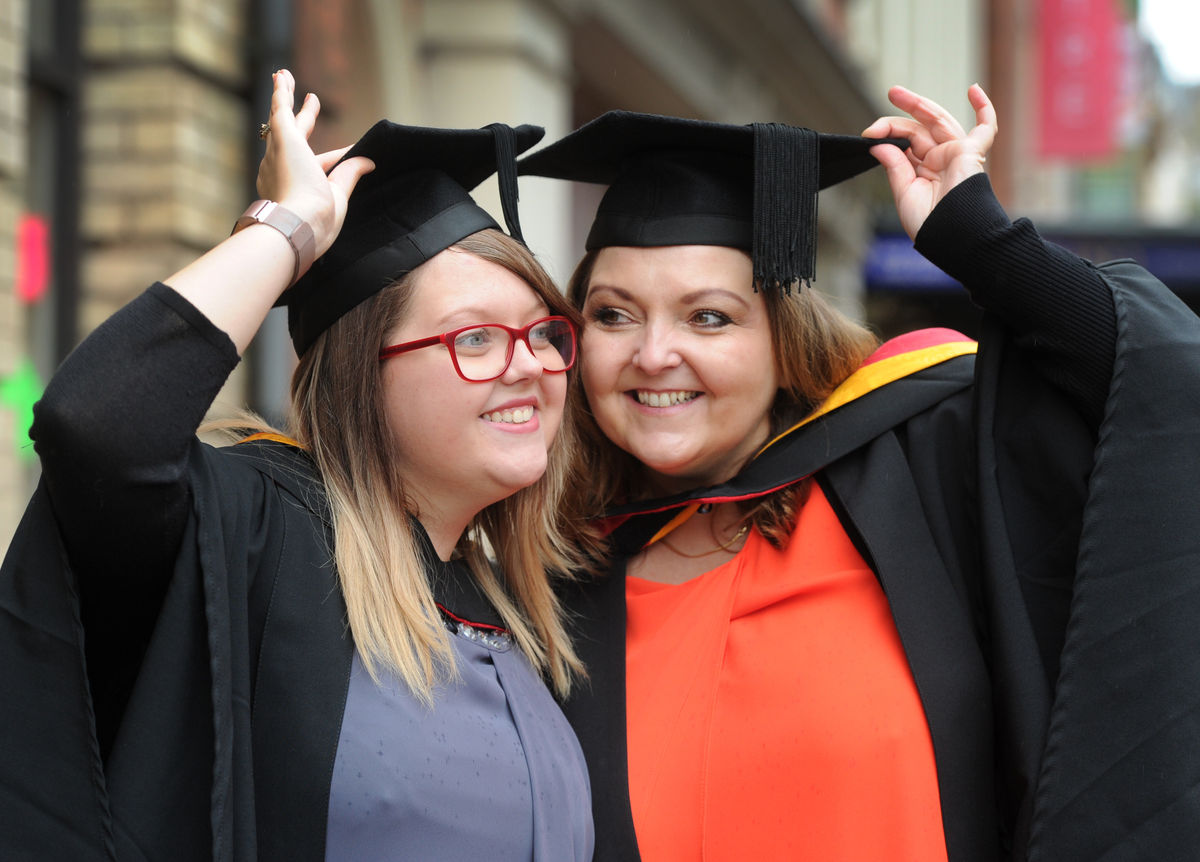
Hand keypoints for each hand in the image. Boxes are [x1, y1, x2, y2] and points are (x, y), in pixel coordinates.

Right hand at [256, 69, 373, 256]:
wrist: (300, 224)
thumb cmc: (318, 221)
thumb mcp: (338, 196)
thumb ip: (349, 176)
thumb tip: (368, 162)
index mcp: (292, 187)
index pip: (318, 165)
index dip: (339, 159)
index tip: (359, 158)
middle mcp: (278, 168)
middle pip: (292, 136)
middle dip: (299, 118)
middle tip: (309, 100)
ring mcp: (278, 152)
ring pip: (281, 119)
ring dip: (283, 96)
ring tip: (284, 77)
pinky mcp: (283, 138)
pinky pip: (280, 110)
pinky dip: (280, 93)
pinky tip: (281, 76)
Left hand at [862, 84, 996, 239]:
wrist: (951, 235)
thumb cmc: (929, 224)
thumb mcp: (904, 192)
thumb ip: (894, 166)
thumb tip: (878, 144)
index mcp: (922, 171)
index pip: (904, 142)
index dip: (887, 133)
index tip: (869, 135)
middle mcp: (939, 160)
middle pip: (919, 128)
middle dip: (903, 111)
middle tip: (891, 93)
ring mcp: (955, 154)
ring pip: (938, 121)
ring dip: (921, 105)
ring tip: (898, 93)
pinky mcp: (972, 152)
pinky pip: (985, 128)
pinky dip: (984, 108)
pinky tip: (974, 90)